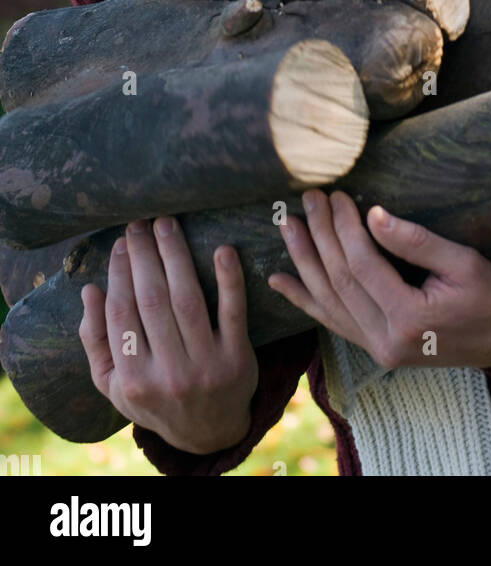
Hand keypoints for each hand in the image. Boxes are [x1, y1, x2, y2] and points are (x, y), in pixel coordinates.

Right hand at [79, 216, 258, 454]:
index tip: (120, 243)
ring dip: (176, 256)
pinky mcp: (238, 357)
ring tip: (167, 225)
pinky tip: (223, 249)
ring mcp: (205, 365)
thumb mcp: (113, 384)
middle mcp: (168, 373)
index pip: (121, 314)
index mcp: (133, 379)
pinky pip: (233, 312)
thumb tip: (89, 290)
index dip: (119, 273)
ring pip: (187, 299)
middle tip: (140, 223)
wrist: (208, 431)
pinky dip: (229, 279)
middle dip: (144, 256)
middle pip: (152, 301)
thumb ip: (95, 340)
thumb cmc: (154, 397)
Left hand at [268, 190, 490, 368]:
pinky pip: (334, 322)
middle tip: (308, 199)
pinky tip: (280, 282)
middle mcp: (386, 341)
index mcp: (408, 319)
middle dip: (320, 237)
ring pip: (329, 302)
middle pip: (339, 282)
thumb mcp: (465, 263)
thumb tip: (374, 215)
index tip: (336, 194)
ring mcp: (379, 350)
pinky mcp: (378, 349)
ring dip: (305, 263)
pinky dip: (305, 301)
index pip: (362, 265)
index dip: (344, 226)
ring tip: (288, 227)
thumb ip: (416, 242)